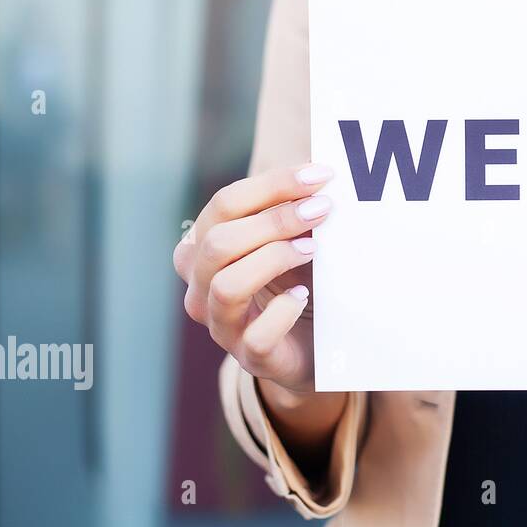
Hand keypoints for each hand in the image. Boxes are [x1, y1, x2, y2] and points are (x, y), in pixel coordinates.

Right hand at [173, 164, 333, 391]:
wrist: (312, 346)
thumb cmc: (298, 279)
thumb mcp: (294, 239)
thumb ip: (297, 208)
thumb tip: (325, 170)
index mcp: (205, 248)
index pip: (224, 205)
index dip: (273, 185)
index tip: (321, 175)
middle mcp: (202, 286)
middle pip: (217, 242)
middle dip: (274, 219)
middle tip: (322, 209)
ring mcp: (223, 325)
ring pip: (225, 285)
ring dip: (273, 259)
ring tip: (313, 250)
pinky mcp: (251, 356)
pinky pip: (255, 336)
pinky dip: (282, 311)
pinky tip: (305, 295)